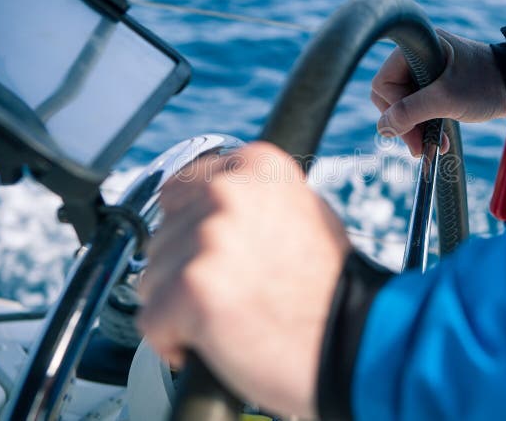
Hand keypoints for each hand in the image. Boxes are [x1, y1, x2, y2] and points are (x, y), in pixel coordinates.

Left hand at [137, 142, 349, 417]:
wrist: (355, 340)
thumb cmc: (331, 288)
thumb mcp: (303, 211)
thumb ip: (252, 197)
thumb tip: (206, 197)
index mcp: (256, 166)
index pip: (179, 188)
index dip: (189, 229)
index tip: (211, 254)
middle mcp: (228, 191)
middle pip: (162, 235)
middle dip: (185, 269)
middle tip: (233, 292)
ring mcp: (209, 237)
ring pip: (150, 278)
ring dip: (178, 305)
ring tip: (230, 315)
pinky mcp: (193, 287)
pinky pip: (151, 320)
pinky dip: (173, 340)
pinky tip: (214, 340)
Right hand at [371, 29, 505, 155]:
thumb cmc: (485, 84)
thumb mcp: (446, 99)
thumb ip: (412, 111)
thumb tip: (383, 127)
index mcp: (417, 48)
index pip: (384, 82)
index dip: (393, 109)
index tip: (410, 131)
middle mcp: (417, 56)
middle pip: (390, 96)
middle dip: (404, 123)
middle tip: (418, 146)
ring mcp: (424, 70)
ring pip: (402, 105)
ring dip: (414, 128)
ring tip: (430, 146)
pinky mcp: (433, 84)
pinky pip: (416, 107)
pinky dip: (423, 124)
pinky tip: (436, 139)